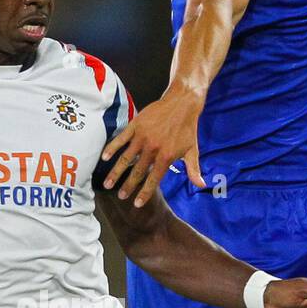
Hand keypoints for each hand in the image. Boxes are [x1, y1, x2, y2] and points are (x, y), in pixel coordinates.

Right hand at [101, 88, 203, 206]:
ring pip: (126, 158)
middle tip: (120, 196)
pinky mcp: (135, 126)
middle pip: (137, 172)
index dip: (144, 193)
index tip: (136, 204)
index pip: (153, 180)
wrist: (182, 103)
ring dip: (116, 172)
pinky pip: (121, 139)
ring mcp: (142, 137)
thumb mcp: (192, 150)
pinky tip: (104, 158)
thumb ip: (193, 169)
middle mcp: (152, 149)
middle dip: (127, 186)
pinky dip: (112, 148)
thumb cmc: (187, 128)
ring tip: (107, 184)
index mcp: (166, 157)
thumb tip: (201, 185)